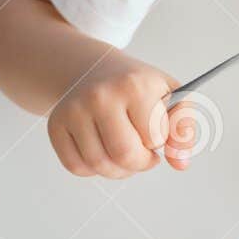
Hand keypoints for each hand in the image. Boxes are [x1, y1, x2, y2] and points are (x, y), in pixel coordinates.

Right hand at [46, 52, 192, 177]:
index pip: (154, 139)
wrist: (96, 69)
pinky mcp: (56, 125)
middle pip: (124, 156)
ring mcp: (74, 110)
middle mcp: (100, 96)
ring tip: (125, 152)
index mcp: (134, 85)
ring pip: (99, 165)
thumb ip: (182, 129)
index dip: (159, 142)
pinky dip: (93, 169)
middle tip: (144, 153)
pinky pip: (76, 167)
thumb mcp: (170, 96)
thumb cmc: (138, 87)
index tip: (155, 131)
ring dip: (118, 170)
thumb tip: (180, 164)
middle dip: (140, 163)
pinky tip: (103, 150)